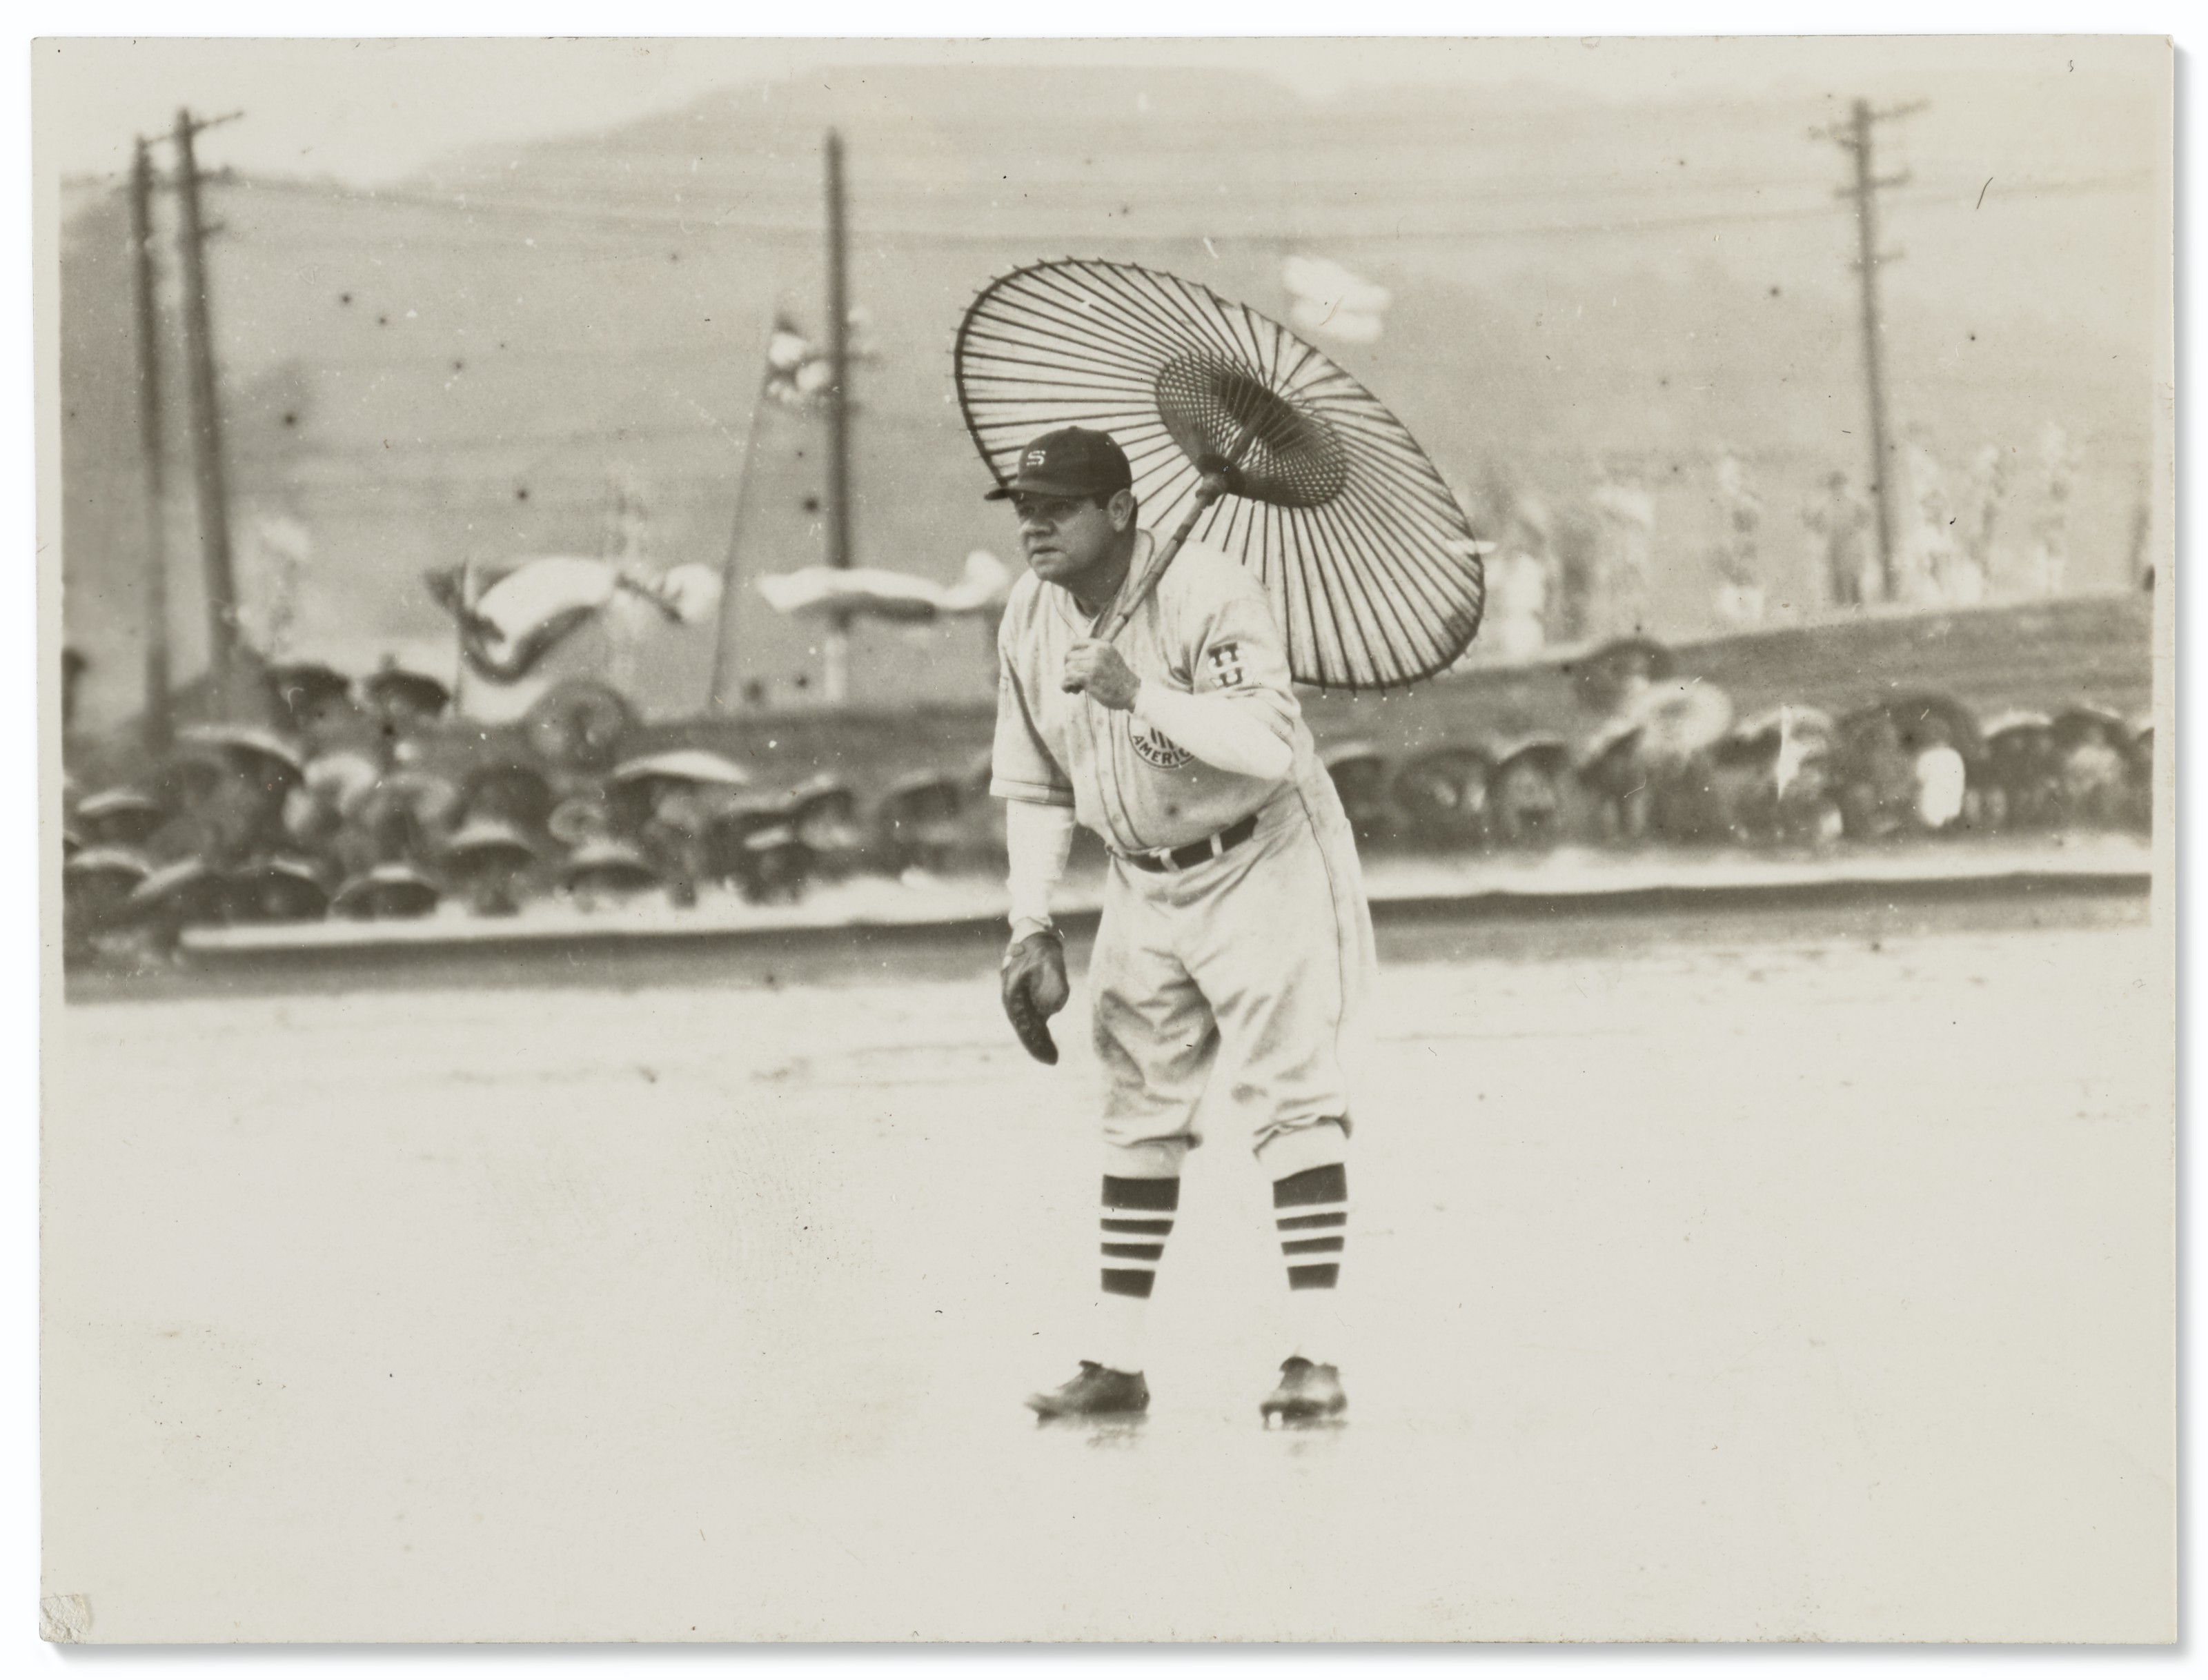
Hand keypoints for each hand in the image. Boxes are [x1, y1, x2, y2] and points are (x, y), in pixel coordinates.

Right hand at [1001, 930, 1069, 1064]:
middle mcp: (1012, 998)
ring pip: (1027, 1022)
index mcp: (1013, 993)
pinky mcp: (1025, 993)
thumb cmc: (1039, 946)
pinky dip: (1038, 1025)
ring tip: (1050, 1054)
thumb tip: (1053, 1008)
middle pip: (1025, 1027)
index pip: (1025, 1025)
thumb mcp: (1050, 961)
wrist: (1031, 930)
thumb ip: (1054, 983)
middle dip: (1037, 1045)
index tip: (1049, 1058)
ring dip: (1037, 1037)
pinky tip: (1046, 1036)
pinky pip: (1030, 1014)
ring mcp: (1017, 996)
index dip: (1036, 1043)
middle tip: (1051, 1060)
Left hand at [1062, 639, 1140, 709]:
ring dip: (1068, 680)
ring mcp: (1094, 664)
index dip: (1069, 654)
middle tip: (1075, 680)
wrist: (1132, 692)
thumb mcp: (1110, 657)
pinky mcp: (1090, 678)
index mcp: (1102, 645)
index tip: (1071, 664)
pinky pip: (1069, 678)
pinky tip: (1073, 691)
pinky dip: (1066, 685)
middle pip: (1069, 656)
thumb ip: (1094, 654)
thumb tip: (1070, 658)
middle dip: (1068, 669)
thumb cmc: (1119, 679)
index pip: (1075, 643)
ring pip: (1068, 668)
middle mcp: (1097, 652)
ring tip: (1077, 687)